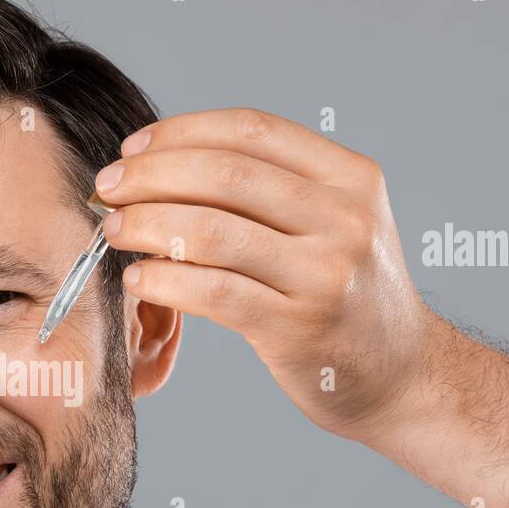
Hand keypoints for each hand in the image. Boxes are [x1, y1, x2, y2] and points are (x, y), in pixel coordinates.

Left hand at [98, 106, 436, 443]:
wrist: (401, 376)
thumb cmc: (347, 296)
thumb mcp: (334, 224)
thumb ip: (271, 191)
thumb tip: (163, 164)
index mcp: (352, 178)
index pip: (251, 131)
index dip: (180, 132)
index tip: (134, 147)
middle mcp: (344, 219)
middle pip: (225, 174)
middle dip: (150, 175)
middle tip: (107, 187)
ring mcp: (324, 275)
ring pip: (210, 232)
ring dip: (146, 225)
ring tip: (114, 230)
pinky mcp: (297, 328)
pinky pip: (211, 292)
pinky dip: (163, 280)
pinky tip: (138, 278)